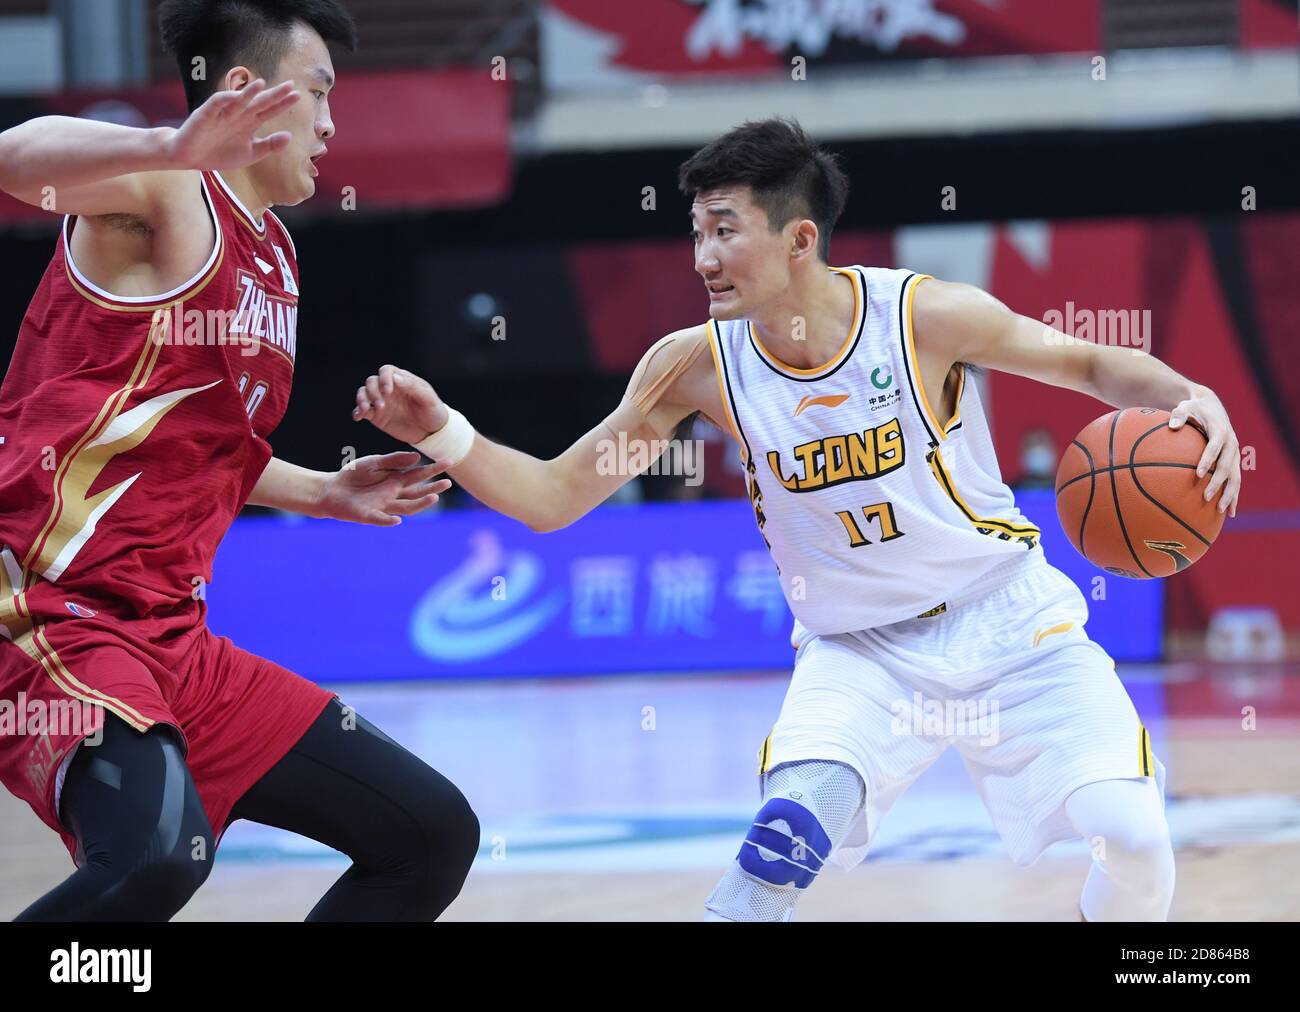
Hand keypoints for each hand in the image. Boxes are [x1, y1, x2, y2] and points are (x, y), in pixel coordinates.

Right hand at [165, 79, 298, 171]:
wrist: (190, 158)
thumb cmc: (219, 154)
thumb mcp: (250, 154)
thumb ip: (269, 146)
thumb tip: (290, 136)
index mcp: (249, 123)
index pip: (269, 111)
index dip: (282, 103)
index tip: (298, 95)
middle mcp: (238, 115)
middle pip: (258, 102)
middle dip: (273, 94)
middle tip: (290, 84)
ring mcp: (222, 113)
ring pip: (238, 100)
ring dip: (249, 92)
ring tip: (262, 84)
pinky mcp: (206, 115)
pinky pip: (216, 103)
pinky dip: (225, 98)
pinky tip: (236, 95)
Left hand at [316, 451, 450, 526]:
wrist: (331, 489)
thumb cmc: (353, 476)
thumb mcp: (373, 462)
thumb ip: (393, 461)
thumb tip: (416, 457)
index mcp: (395, 480)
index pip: (418, 475)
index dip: (433, 470)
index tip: (449, 461)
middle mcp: (393, 495)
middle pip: (417, 493)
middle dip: (432, 488)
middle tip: (448, 483)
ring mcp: (382, 506)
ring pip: (406, 507)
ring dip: (420, 504)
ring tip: (434, 498)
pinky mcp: (368, 515)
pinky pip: (379, 519)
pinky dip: (388, 521)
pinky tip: (397, 520)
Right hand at [352, 365, 448, 444]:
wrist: (432, 432)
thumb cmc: (433, 411)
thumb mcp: (428, 398)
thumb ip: (413, 386)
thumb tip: (396, 377)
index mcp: (402, 380)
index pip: (386, 371)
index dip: (384, 378)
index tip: (388, 391)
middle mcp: (389, 389)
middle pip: (372, 381)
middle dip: (373, 391)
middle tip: (382, 405)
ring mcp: (381, 401)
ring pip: (364, 393)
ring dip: (362, 399)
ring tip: (366, 409)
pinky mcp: (376, 416)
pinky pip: (362, 410)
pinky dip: (357, 412)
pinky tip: (359, 417)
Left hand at [1169, 388, 1240, 516]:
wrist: (1211, 406)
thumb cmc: (1193, 408)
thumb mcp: (1185, 406)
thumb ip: (1178, 415)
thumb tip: (1172, 425)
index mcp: (1220, 431)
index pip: (1215, 447)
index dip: (1208, 460)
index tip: (1198, 474)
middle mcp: (1231, 444)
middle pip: (1227, 466)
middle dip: (1217, 483)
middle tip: (1205, 497)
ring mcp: (1234, 454)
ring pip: (1236, 477)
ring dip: (1229, 494)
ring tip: (1220, 511)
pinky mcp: (1233, 461)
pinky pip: (1235, 480)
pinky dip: (1233, 495)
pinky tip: (1228, 512)